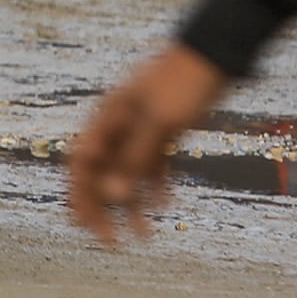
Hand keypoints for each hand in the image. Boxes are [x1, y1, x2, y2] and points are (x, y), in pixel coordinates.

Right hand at [66, 42, 228, 245]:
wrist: (217, 54)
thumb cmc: (184, 83)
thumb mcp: (160, 122)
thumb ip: (135, 158)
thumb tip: (112, 196)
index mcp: (107, 119)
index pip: (81, 164)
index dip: (79, 196)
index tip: (87, 227)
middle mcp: (119, 126)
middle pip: (100, 174)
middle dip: (103, 209)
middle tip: (113, 242)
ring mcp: (141, 130)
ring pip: (127, 174)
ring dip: (132, 205)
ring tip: (146, 236)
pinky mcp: (164, 132)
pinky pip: (152, 167)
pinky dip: (155, 186)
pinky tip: (166, 203)